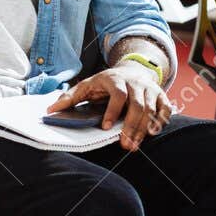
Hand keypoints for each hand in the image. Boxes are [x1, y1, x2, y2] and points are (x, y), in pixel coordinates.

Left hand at [46, 66, 173, 150]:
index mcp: (117, 80)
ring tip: (133, 146)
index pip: (118, 95)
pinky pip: (165, 110)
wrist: (132, 69)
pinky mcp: (161, 96)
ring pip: (151, 110)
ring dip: (143, 130)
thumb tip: (50, 109)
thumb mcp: (88, 85)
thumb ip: (70, 97)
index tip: (105, 128)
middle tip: (124, 145)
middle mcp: (136, 83)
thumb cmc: (107, 82)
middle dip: (131, 126)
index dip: (112, 111)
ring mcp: (150, 89)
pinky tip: (151, 135)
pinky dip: (160, 122)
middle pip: (138, 105)